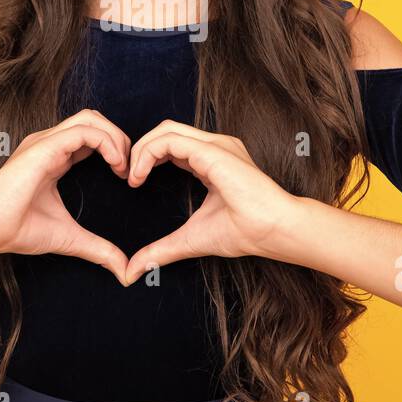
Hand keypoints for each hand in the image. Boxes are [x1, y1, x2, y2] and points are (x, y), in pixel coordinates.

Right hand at [0, 109, 131, 284]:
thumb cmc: (17, 230)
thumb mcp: (69, 238)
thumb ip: (98, 250)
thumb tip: (124, 272)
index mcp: (54, 157)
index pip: (91, 137)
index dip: (114, 150)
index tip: (126, 177)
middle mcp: (50, 144)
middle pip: (94, 120)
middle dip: (118, 138)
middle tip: (129, 169)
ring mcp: (46, 142)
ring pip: (91, 119)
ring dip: (115, 137)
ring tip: (123, 165)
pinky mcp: (44, 146)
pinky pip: (84, 131)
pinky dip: (106, 142)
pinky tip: (115, 165)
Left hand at [121, 120, 299, 285]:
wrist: (273, 231)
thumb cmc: (244, 232)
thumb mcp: (190, 239)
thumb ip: (161, 251)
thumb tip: (132, 272)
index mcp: (212, 161)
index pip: (172, 144)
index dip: (148, 158)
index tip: (134, 184)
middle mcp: (214, 147)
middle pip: (166, 130)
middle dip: (140, 149)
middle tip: (127, 177)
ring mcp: (215, 145)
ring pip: (166, 130)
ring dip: (141, 149)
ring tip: (132, 177)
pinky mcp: (212, 151)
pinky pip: (170, 140)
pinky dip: (148, 153)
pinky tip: (140, 176)